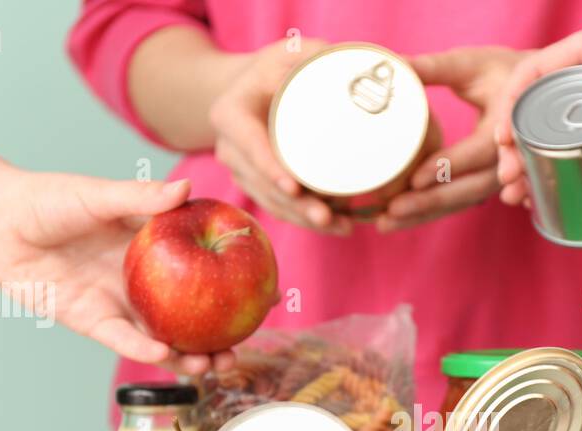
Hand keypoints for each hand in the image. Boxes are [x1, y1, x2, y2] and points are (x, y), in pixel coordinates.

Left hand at [0, 172, 230, 375]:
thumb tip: (186, 188)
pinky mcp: (91, 321)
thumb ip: (139, 197)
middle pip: (193, 312)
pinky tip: (164, 352)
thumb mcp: (96, 195)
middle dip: (221, 333)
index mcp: (154, 247)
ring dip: (190, 353)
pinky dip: (144, 346)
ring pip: (165, 335)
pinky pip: (123, 338)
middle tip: (247, 343)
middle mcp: (144, 280)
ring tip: (214, 363)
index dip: (237, 280)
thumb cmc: (46, 201)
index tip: (269, 291)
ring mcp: (120, 303)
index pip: (206, 266)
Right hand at [208, 39, 351, 234]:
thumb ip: (313, 55)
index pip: (250, 145)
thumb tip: (351, 67)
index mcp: (231, 115)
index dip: (270, 168)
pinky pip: (279, 207)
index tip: (294, 188)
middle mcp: (230, 149)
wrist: (251, 89)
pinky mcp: (257, 186)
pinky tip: (336, 225)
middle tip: (327, 218)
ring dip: (304, 219)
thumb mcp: (288, 53)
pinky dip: (305, 219)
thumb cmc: (274, 69)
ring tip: (342, 226)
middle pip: (263, 184)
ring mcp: (242, 171)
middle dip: (295, 206)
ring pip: (272, 202)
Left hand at [376, 46, 524, 231]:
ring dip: (425, 215)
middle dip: (430, 202)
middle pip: (470, 188)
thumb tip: (397, 63)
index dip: (447, 166)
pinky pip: (459, 202)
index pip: (478, 153)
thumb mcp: (472, 63)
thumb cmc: (501, 71)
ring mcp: (500, 176)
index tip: (415, 179)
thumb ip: (437, 67)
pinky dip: (429, 213)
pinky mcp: (487, 183)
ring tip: (385, 223)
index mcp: (510, 125)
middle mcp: (509, 158)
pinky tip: (397, 220)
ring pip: (462, 202)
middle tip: (392, 210)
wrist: (534, 90)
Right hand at [495, 10, 581, 204]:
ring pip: (562, 128)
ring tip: (522, 194)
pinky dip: (573, 164)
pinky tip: (559, 189)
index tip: (501, 138)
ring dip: (539, 160)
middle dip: (519, 144)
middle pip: (542, 107)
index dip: (512, 104)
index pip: (537, 70)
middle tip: (509, 178)